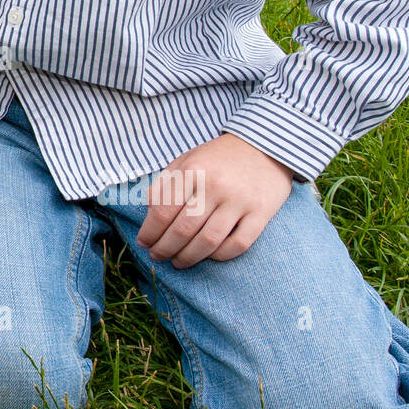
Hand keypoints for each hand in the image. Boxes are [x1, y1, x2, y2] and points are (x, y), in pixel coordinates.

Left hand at [135, 133, 294, 268]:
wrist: (264, 147)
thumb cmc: (217, 158)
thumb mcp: (185, 160)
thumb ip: (164, 185)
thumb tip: (149, 216)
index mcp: (192, 170)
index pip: (163, 211)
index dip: (150, 232)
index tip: (143, 243)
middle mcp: (215, 185)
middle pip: (183, 230)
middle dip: (165, 249)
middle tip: (157, 256)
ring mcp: (240, 201)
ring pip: (208, 241)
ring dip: (188, 257)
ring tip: (178, 262)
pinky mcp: (261, 212)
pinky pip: (238, 244)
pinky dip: (220, 255)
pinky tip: (209, 256)